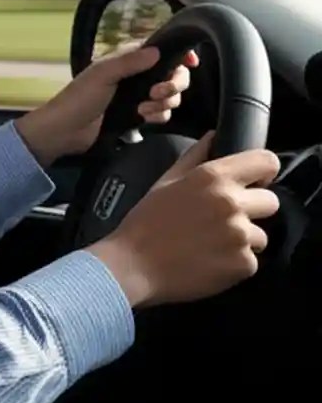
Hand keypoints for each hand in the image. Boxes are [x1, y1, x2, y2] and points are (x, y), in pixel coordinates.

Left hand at [15, 45, 198, 165]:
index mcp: (126, 59)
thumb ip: (129, 62)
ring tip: (143, 110)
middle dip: (173, 84)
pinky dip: (158, 115)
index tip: (191, 63)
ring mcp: (138, 96)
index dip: (179, 54)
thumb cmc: (78, 98)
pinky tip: (144, 118)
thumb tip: (157, 51)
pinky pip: (162, 113)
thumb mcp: (102, 75)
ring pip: (170, 95)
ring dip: (164, 103)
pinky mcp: (139, 115)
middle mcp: (136, 75)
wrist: (66, 132)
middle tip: (156, 93)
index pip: (161, 49)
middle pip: (173, 73)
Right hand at [87, 131, 280, 307]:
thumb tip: (213, 137)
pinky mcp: (243, 264)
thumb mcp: (165, 182)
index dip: (263, 172)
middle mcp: (231, 203)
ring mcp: (239, 235)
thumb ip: (194, 156)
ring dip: (242, 240)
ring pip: (260, 235)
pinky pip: (250, 261)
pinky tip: (209, 261)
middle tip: (223, 220)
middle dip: (252, 210)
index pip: (267, 161)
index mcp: (213, 177)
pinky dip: (233, 263)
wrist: (133, 265)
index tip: (254, 183)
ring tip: (211, 244)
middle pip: (271, 201)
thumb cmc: (145, 223)